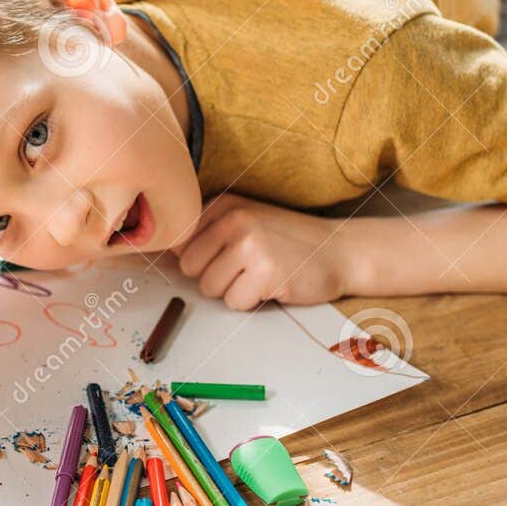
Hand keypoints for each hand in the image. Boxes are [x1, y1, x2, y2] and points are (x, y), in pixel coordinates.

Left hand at [175, 194, 351, 309]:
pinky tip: (272, 285)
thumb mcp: (245, 219)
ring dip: (233, 290)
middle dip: (213, 276)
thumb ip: (207, 231)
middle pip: (190, 268)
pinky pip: (234, 302)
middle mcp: (234, 219)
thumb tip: (166, 253)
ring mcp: (251, 245)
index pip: (180, 242)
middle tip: (246, 268)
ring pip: (209, 288)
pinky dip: (251, 302)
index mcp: (224, 203)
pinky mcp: (266, 273)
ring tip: (260, 274)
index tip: (224, 256)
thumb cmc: (287, 240)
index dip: (199, 258)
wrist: (340, 249)